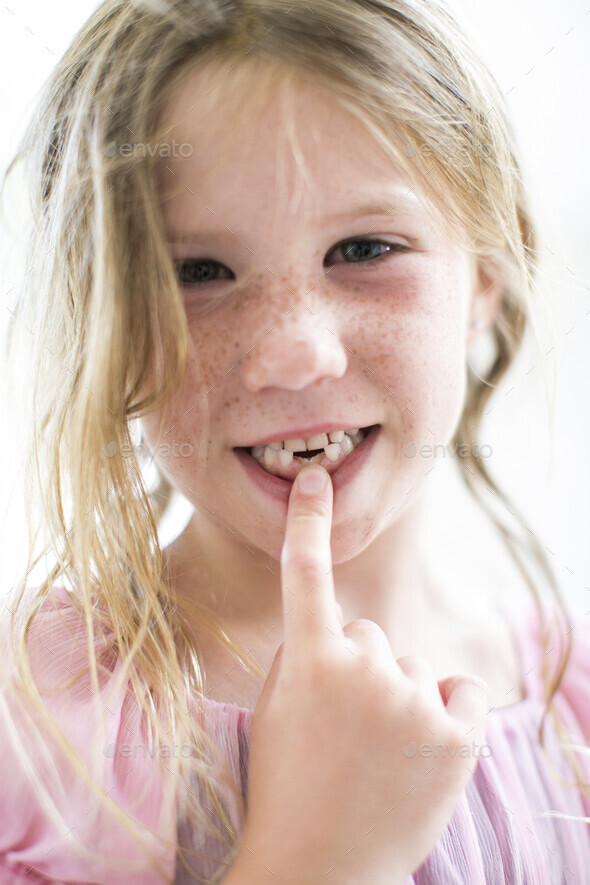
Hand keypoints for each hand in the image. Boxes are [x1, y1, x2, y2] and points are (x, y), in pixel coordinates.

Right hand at [233, 465, 488, 884]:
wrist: (319, 869)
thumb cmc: (289, 782)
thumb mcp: (278, 708)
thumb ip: (307, 652)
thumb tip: (345, 625)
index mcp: (308, 660)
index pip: (306, 574)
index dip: (309, 522)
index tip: (316, 478)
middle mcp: (363, 669)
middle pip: (368, 635)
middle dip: (357, 670)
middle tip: (342, 730)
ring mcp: (413, 700)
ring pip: (411, 667)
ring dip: (399, 698)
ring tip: (376, 754)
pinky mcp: (457, 734)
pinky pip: (458, 690)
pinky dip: (446, 711)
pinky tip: (421, 750)